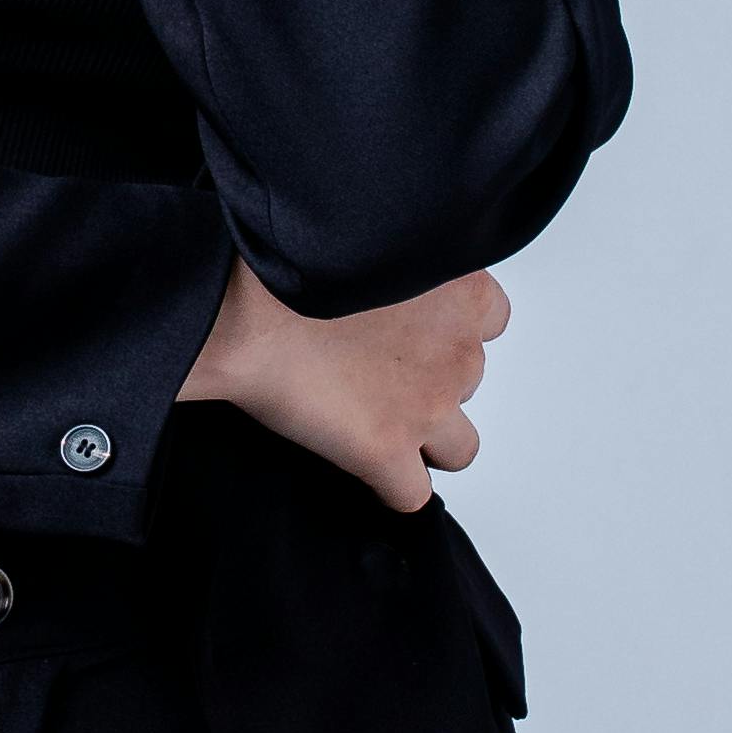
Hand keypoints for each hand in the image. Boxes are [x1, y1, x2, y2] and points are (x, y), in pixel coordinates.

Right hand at [177, 254, 511, 513]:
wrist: (241, 307)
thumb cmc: (286, 264)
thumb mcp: (367, 238)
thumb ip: (401, 264)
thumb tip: (395, 288)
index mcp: (458, 285)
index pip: (490, 318)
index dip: (447, 326)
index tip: (409, 325)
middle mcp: (457, 347)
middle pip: (468, 380)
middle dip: (429, 379)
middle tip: (374, 367)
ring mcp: (429, 405)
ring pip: (458, 447)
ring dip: (424, 438)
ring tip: (374, 419)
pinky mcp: (388, 450)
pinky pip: (412, 494)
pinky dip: (389, 485)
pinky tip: (358, 462)